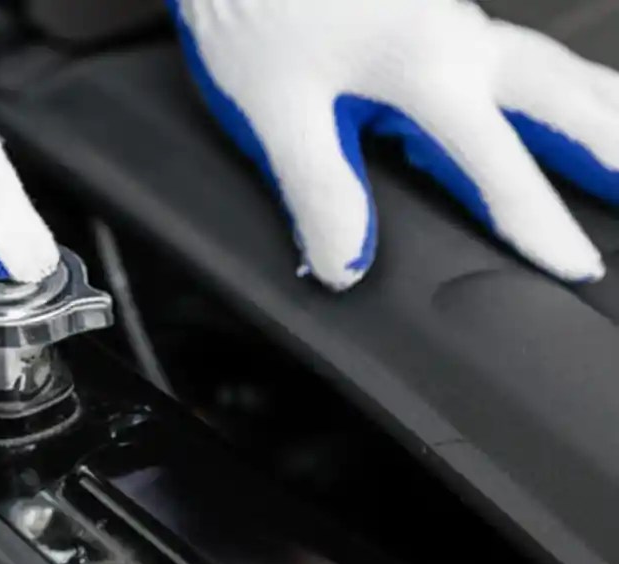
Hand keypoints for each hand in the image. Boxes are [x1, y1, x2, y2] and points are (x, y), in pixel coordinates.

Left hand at [166, 0, 618, 288]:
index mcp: (427, 74)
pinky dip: (567, 78)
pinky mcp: (438, 12)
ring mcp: (455, 20)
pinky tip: (568, 88)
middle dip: (612, 152)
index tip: (577, 266)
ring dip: (603, 108)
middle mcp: (460, 42)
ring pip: (554, 68)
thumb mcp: (274, 114)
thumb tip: (349, 264)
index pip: (499, 167)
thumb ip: (320, 190)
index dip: (538, 224)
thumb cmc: (253, 14)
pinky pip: (527, 51)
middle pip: (562, 102)